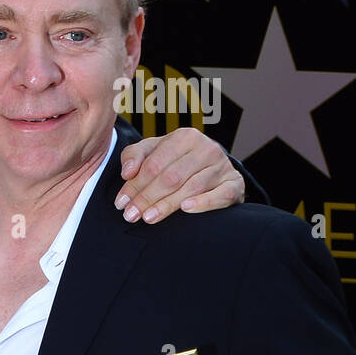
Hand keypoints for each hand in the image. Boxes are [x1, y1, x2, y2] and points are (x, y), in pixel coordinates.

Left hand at [117, 129, 243, 222]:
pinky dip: (203, 202)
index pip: (154, 164)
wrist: (211, 168)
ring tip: (148, 217)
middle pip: (171, 177)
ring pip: (192, 187)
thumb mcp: (152, 152)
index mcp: (185, 137)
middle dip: (147, 198)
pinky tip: (185, 209)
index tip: (121, 203)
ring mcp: (223, 166)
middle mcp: (207, 148)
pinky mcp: (234, 183)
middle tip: (131, 215)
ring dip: (167, 204)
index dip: (135, 185)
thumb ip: (134, 156)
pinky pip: (220, 195)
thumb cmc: (175, 160)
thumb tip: (126, 172)